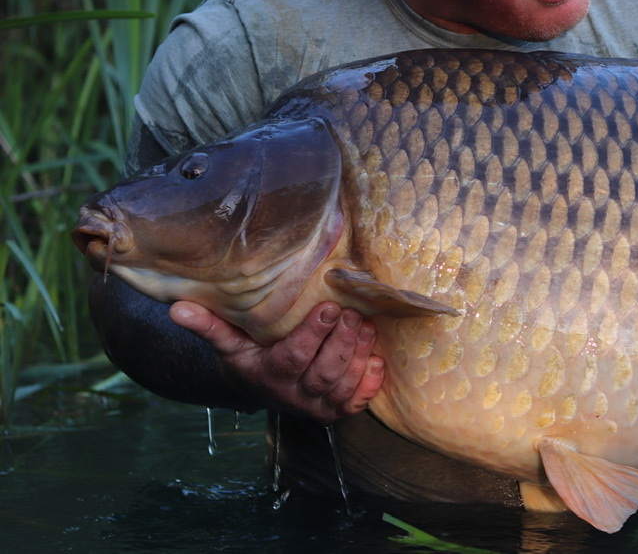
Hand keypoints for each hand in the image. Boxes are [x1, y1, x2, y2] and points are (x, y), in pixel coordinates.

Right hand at [169, 300, 383, 424]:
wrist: (262, 390)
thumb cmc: (248, 356)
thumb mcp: (228, 342)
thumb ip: (208, 325)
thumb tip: (176, 307)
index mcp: (268, 376)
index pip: (293, 358)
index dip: (313, 335)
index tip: (329, 307)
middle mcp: (293, 397)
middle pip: (323, 373)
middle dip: (342, 343)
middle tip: (354, 314)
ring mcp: (317, 408)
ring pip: (343, 385)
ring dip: (359, 356)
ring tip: (367, 327)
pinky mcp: (337, 412)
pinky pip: (357, 401)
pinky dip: (370, 382)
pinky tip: (378, 359)